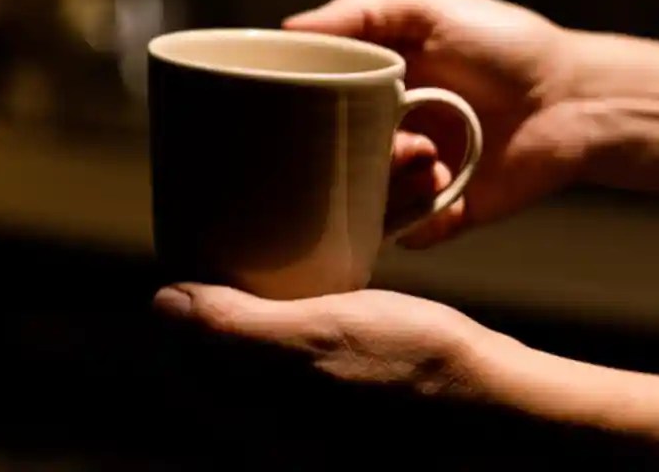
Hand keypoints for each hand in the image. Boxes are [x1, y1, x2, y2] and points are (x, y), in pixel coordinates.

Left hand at [153, 282, 495, 401]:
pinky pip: (300, 344)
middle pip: (223, 350)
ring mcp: (313, 406)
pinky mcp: (345, 390)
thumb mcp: (320, 337)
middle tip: (227, 240)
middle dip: (221, 294)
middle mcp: (279, 417)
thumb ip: (237, 328)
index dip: (182, 305)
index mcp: (260, 414)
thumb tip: (162, 305)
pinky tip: (312, 279)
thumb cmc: (414, 364)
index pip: (189, 358)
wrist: (496, 394)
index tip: (191, 252)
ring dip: (257, 296)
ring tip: (264, 250)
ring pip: (262, 344)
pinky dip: (296, 307)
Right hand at [287, 0, 586, 245]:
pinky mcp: (446, 213)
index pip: (318, 105)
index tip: (286, 111)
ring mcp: (417, 176)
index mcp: (379, 88)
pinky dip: (419, 220)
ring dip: (386, 185)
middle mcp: (390, 134)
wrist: (576, 101)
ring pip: (365, 200)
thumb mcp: (433, 8)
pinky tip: (448, 186)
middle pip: (335, 158)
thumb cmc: (510, 46)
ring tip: (429, 159)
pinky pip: (408, 233)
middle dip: (348, 153)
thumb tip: (290, 28)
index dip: (302, 110)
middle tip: (395, 135)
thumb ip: (363, 13)